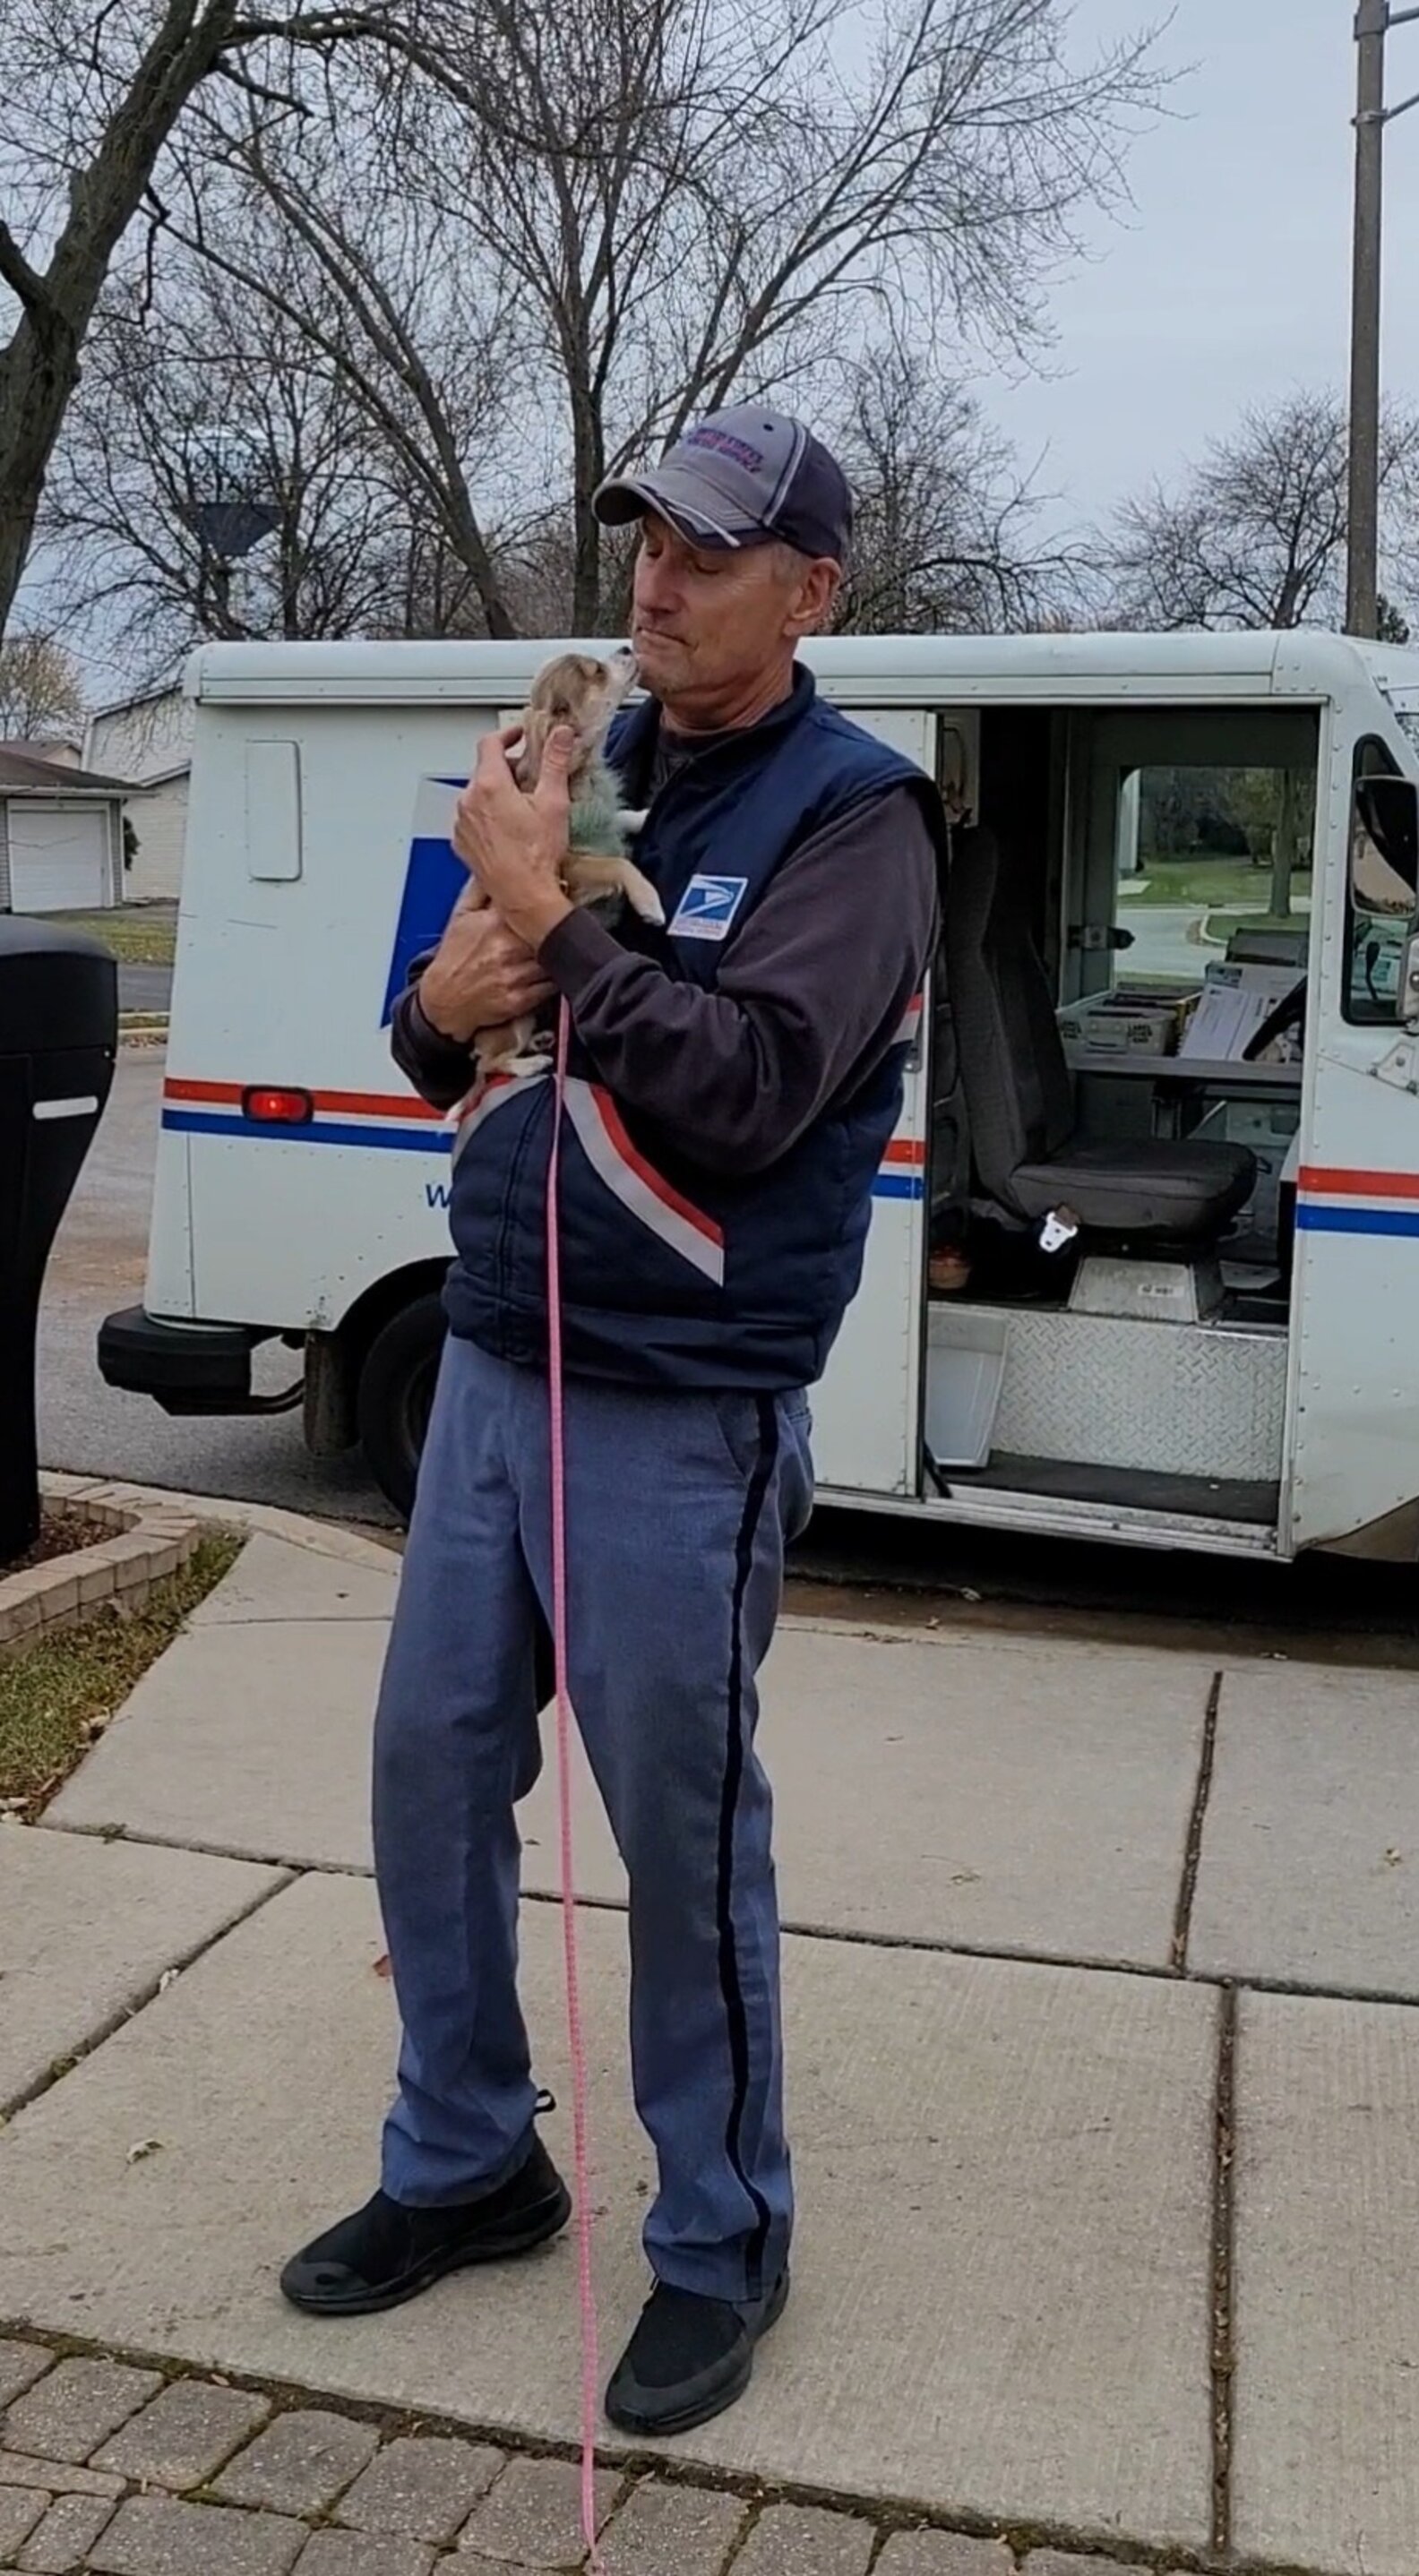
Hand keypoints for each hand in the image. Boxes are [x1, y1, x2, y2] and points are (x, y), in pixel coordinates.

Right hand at [418, 892, 555, 1045]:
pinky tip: (555, 970)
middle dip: (561, 928)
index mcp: (494, 923)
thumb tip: (497, 866)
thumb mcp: (460, 915)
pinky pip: (551, 986)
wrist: (442, 1001)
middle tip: (567, 924)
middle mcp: (505, 949)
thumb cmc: (453, 958)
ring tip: (563, 947)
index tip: (560, 898)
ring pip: (555, 959)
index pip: (536, 905)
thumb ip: (480, 888)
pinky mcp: (520, 1000)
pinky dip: (557, 978)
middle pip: (552, 932)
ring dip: (562, 954)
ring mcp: (514, 976)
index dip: (553, 901)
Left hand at [452, 723, 575, 948]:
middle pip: (484, 769)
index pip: (490, 743)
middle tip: (530, 779)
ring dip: (496, 793)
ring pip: (477, 794)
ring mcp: (462, 823)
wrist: (523, 895)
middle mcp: (469, 801)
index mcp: (490, 785)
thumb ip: (555, 762)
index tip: (518, 736)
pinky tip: (508, 829)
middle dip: (507, 768)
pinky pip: (472, 818)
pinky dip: (487, 815)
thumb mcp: (553, 802)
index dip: (507, 735)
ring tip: (521, 808)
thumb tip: (561, 735)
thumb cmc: (536, 856)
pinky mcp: (462, 842)